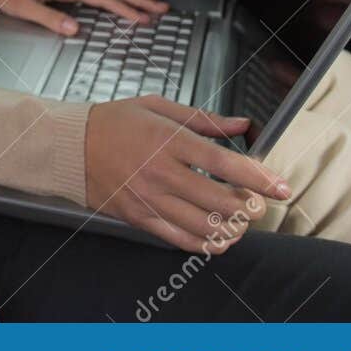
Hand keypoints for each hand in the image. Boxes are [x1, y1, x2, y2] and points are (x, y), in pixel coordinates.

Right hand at [85, 96, 289, 252]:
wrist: (68, 145)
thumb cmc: (112, 122)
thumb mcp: (157, 106)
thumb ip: (204, 118)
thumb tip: (243, 125)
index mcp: (169, 140)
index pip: (226, 164)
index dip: (260, 178)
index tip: (282, 187)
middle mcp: (161, 173)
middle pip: (221, 201)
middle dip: (251, 207)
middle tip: (259, 205)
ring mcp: (149, 199)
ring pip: (204, 226)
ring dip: (233, 228)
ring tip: (241, 221)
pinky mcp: (139, 217)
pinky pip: (180, 239)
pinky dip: (206, 244)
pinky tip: (218, 238)